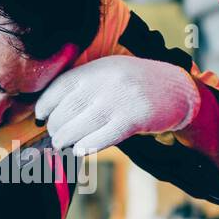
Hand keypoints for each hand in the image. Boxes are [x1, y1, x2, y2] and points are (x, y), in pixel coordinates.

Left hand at [35, 55, 200, 153]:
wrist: (178, 90)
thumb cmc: (137, 86)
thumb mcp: (110, 74)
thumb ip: (86, 86)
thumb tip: (54, 111)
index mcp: (97, 69)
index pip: (61, 86)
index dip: (45, 104)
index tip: (40, 116)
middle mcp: (106, 81)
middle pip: (68, 108)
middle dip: (56, 126)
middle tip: (54, 136)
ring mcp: (120, 99)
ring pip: (82, 124)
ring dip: (67, 138)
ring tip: (62, 144)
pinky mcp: (134, 118)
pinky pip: (104, 135)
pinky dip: (89, 145)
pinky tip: (81, 150)